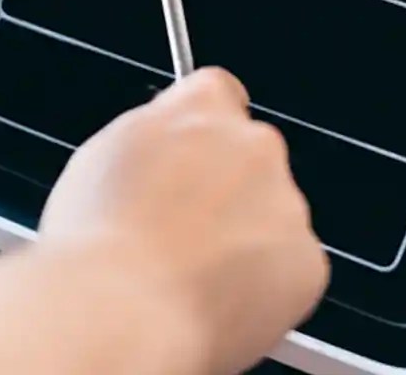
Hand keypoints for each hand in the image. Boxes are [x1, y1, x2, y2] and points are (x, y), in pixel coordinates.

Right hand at [40, 67, 330, 374]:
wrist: (122, 311)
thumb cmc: (98, 243)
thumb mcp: (104, 157)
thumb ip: (154, 139)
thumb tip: (165, 147)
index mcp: (201, 108)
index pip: (218, 93)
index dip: (203, 130)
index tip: (191, 158)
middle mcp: (254, 145)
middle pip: (251, 158)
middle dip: (227, 191)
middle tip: (183, 234)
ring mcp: (286, 201)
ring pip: (273, 217)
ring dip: (246, 241)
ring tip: (189, 279)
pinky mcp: (307, 259)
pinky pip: (292, 270)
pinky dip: (266, 288)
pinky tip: (216, 302)